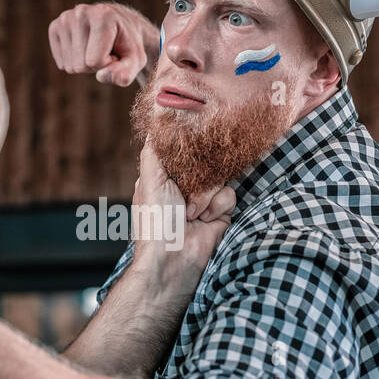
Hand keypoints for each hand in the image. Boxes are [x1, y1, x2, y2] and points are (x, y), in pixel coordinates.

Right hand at [48, 2, 156, 86]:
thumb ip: (125, 73)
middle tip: (106, 51)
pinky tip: (84, 47)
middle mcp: (81, 12)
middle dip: (96, 65)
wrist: (120, 25)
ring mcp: (65, 18)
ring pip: (70, 66)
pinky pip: (62, 62)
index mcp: (103, 16)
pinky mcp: (55, 26)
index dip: (108, 64)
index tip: (116, 51)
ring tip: (96, 47)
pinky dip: (74, 60)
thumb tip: (101, 76)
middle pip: (80, 65)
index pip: (95, 61)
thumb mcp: (136, 61)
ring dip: (85, 63)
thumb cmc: (128, 45)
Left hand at [128, 142, 235, 297]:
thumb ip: (155, 149)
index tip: (193, 140)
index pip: (181, 150)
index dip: (188, 146)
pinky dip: (217, 206)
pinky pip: (229, 195)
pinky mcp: (219, 213)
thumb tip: (157, 117)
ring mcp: (202, 200)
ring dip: (206, 194)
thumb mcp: (149, 179)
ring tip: (192, 213)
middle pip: (204, 161)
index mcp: (162, 177)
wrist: (173, 262)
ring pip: (219, 176)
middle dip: (198, 173)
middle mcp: (182, 187)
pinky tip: (204, 220)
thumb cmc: (156, 222)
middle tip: (186, 188)